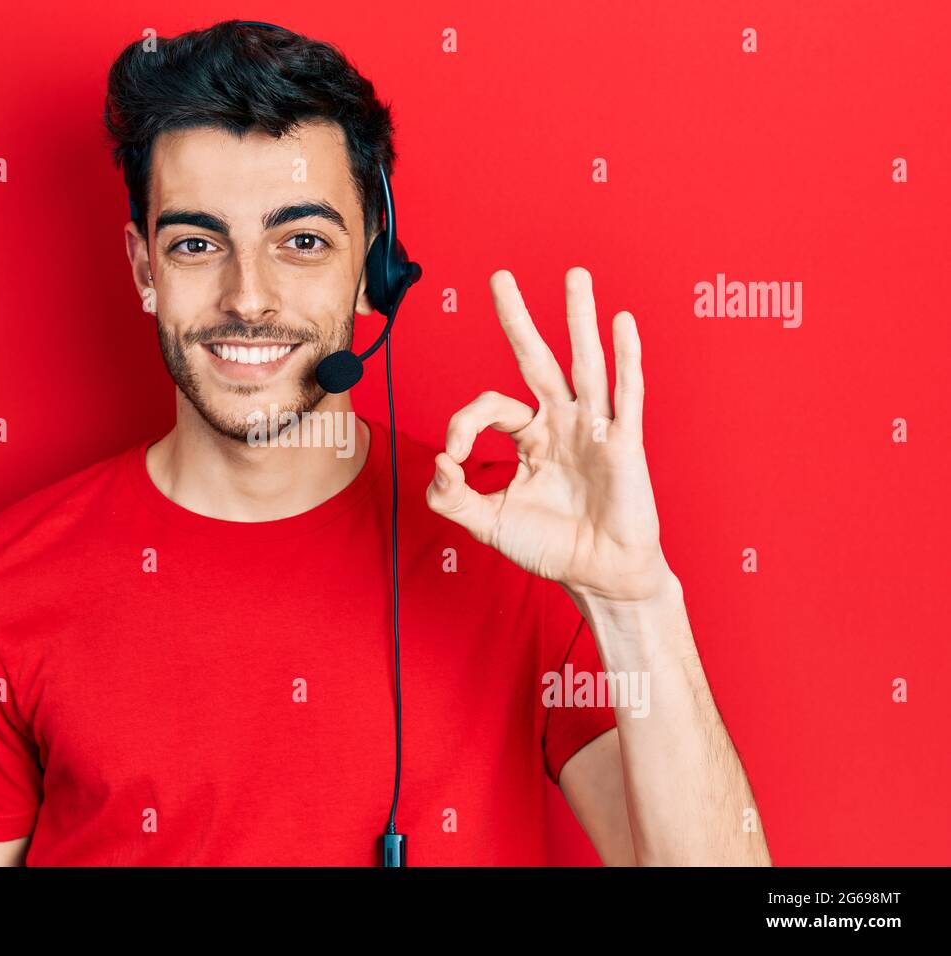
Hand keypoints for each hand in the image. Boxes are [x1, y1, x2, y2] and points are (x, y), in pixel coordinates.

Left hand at [426, 267, 673, 605]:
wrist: (598, 576)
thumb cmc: (550, 548)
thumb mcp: (488, 523)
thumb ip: (452, 498)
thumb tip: (438, 463)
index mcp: (529, 437)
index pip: (489, 407)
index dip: (463, 426)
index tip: (454, 461)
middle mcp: (561, 423)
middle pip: (536, 359)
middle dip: (517, 319)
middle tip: (499, 277)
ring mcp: (594, 429)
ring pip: (584, 364)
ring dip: (579, 318)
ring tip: (575, 276)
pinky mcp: (624, 443)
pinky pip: (626, 394)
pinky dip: (626, 358)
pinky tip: (622, 322)